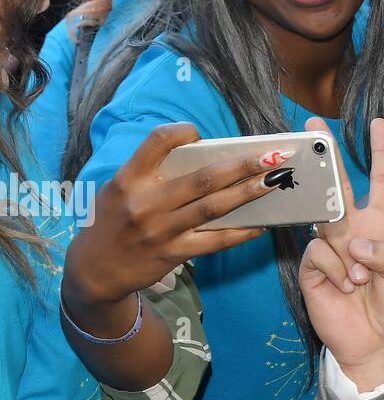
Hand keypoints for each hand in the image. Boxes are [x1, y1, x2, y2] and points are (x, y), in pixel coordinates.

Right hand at [61, 122, 279, 310]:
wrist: (95, 268)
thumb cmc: (113, 220)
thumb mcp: (120, 188)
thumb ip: (151, 172)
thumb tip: (202, 157)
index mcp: (129, 178)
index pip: (158, 141)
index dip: (182, 131)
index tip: (198, 132)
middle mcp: (146, 202)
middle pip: (202, 178)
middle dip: (241, 165)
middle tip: (272, 156)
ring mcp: (162, 229)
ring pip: (213, 207)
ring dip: (247, 193)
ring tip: (272, 182)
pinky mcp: (174, 252)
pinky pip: (215, 241)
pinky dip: (240, 232)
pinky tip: (260, 224)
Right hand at [299, 116, 383, 389]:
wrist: (371, 345)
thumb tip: (358, 241)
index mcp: (379, 227)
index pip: (381, 183)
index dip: (380, 153)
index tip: (378, 124)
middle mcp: (351, 231)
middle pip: (338, 187)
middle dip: (327, 156)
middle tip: (313, 127)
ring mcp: (329, 247)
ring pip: (327, 225)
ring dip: (346, 254)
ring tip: (359, 281)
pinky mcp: (312, 266)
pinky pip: (317, 251)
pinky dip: (334, 268)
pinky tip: (343, 286)